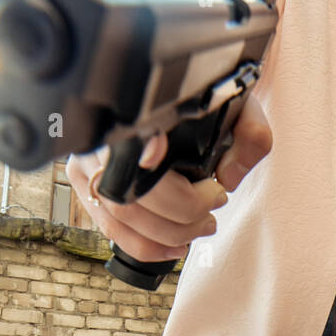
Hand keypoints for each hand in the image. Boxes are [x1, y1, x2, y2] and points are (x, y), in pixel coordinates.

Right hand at [65, 91, 272, 263]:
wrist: (175, 88)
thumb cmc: (202, 100)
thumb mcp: (236, 104)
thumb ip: (250, 134)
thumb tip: (229, 177)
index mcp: (133, 113)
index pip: (138, 149)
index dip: (168, 180)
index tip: (212, 190)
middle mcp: (101, 138)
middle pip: (131, 198)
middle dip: (182, 219)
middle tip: (213, 215)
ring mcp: (87, 161)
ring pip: (120, 218)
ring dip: (167, 237)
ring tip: (200, 229)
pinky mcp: (84, 184)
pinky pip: (110, 229)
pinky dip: (146, 247)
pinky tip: (175, 246)